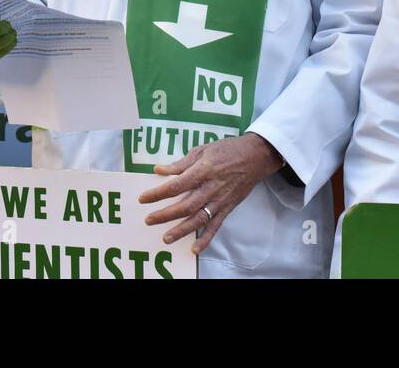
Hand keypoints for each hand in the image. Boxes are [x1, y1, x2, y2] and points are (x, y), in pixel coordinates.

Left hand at [138, 133, 284, 252]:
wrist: (255, 157)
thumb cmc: (227, 150)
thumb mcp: (202, 150)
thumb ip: (180, 163)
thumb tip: (158, 170)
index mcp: (204, 170)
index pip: (177, 184)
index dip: (159, 192)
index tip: (144, 198)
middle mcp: (211, 187)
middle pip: (186, 205)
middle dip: (166, 214)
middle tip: (149, 220)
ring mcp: (220, 200)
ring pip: (199, 219)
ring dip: (181, 230)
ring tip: (165, 238)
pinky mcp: (227, 208)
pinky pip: (215, 226)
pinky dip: (206, 239)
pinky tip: (194, 249)